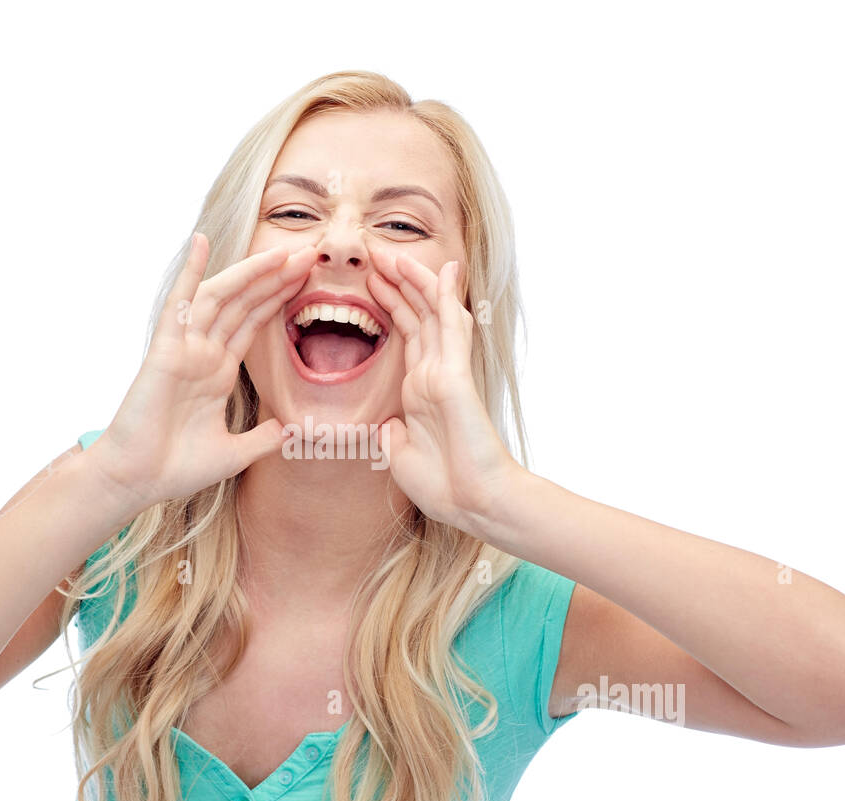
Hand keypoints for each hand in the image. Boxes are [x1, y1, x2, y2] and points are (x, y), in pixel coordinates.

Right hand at [88, 233, 316, 510]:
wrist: (138, 481)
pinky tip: (200, 242)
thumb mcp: (235, 452)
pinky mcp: (164, 351)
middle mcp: (202, 354)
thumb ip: (262, 439)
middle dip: (274, 279)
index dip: (278, 299)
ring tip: (281, 253)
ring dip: (249, 274)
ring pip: (220, 298)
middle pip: (243, 304)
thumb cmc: (176, 468)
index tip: (307, 278)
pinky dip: (189, 272)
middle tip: (308, 254)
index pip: (253, 324)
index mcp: (217, 372)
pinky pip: (178, 305)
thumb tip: (289, 430)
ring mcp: (184, 349)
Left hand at [366, 248, 520, 530]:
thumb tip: (388, 426)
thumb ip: (395, 436)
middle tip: (376, 253)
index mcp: (420, 392)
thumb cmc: (445, 487)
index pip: (406, 336)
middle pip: (417, 316)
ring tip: (393, 252)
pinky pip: (451, 330)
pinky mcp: (457, 377)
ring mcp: (447, 373)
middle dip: (398, 283)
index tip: (370, 282)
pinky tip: (443, 272)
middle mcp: (434, 376)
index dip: (389, 305)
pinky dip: (446, 299)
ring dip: (416, 280)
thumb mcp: (401, 457)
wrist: (475, 504)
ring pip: (434, 313)